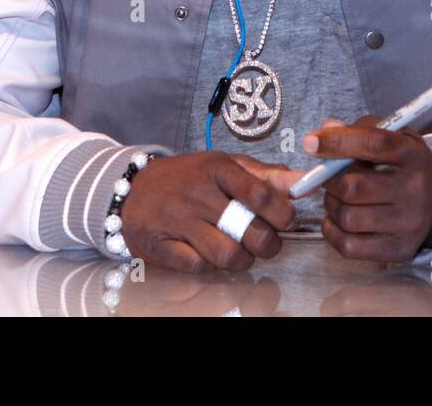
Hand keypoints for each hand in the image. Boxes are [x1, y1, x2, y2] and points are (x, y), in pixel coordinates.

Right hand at [118, 151, 301, 272]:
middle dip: (268, 243)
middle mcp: (197, 193)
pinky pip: (197, 266)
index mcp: (216, 169)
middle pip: (249, 231)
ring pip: (226, 254)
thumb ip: (263, 175)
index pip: (260, 193)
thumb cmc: (187, 178)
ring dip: (242, 260)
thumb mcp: (223, 165)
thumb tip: (300, 182)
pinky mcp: (160, 244)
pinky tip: (209, 254)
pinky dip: (209, 266)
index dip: (282, 212)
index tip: (286, 219)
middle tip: (266, 241)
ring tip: (241, 252)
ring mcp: (177, 220)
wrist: (131, 188)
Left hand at [303, 115, 431, 262]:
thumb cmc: (403, 164)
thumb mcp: (390, 137)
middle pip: (352, 187)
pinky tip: (338, 220)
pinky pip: (349, 246)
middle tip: (328, 178)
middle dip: (329, 181)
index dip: (338, 142)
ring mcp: (408, 223)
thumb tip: (324, 132)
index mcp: (411, 154)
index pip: (373, 144)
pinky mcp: (399, 249)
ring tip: (337, 198)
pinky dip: (333, 231)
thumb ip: (357, 131)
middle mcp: (414, 189)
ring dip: (331, 205)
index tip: (310, 142)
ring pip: (347, 217)